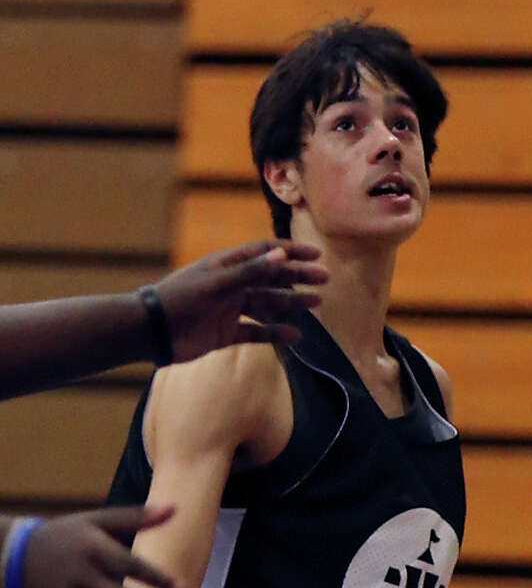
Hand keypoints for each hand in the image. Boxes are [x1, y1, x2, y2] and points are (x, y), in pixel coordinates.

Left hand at [153, 240, 326, 359]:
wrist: (151, 332)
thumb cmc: (180, 300)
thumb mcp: (216, 284)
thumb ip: (250, 272)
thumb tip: (282, 255)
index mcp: (227, 266)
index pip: (265, 252)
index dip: (290, 252)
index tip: (315, 255)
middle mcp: (231, 285)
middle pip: (271, 278)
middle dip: (298, 277)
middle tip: (324, 281)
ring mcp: (230, 309)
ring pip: (267, 304)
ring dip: (291, 304)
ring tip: (316, 305)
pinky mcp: (226, 333)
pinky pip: (256, 332)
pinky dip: (275, 333)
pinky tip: (295, 336)